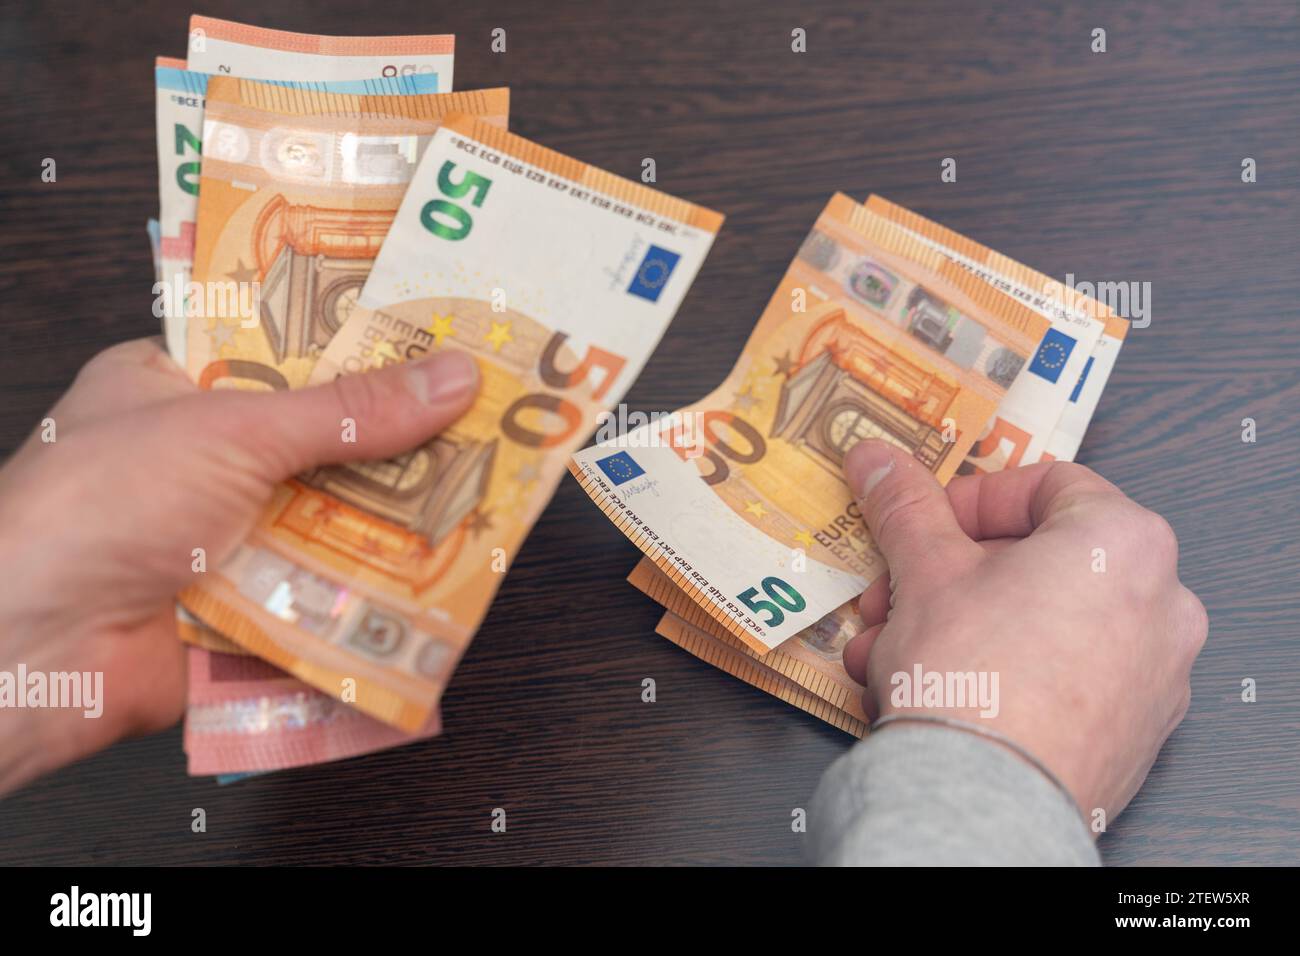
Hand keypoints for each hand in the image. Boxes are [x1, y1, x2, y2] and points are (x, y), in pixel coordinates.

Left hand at [0, 338, 477, 792]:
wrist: (32, 653)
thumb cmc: (95, 509)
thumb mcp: (231, 431)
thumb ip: (347, 412)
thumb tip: (450, 379)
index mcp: (175, 382)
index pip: (285, 345)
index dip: (361, 341)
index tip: (440, 332)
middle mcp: (204, 455)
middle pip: (322, 435)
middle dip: (396, 435)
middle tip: (487, 412)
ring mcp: (227, 531)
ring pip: (332, 512)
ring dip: (394, 511)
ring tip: (486, 484)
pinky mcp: (249, 601)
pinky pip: (328, 583)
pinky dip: (374, 581)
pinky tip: (443, 566)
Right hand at [841, 438, 1206, 824]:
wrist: (985, 801)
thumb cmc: (972, 677)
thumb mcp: (923, 569)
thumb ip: (904, 504)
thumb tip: (878, 458)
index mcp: (1125, 541)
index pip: (1045, 485)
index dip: (968, 501)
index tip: (922, 525)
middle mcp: (1161, 603)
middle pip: (1037, 560)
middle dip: (948, 576)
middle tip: (894, 594)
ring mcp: (1154, 674)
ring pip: (1041, 623)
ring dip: (960, 627)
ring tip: (894, 653)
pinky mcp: (1134, 732)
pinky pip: (1061, 678)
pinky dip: (1002, 672)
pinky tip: (936, 693)